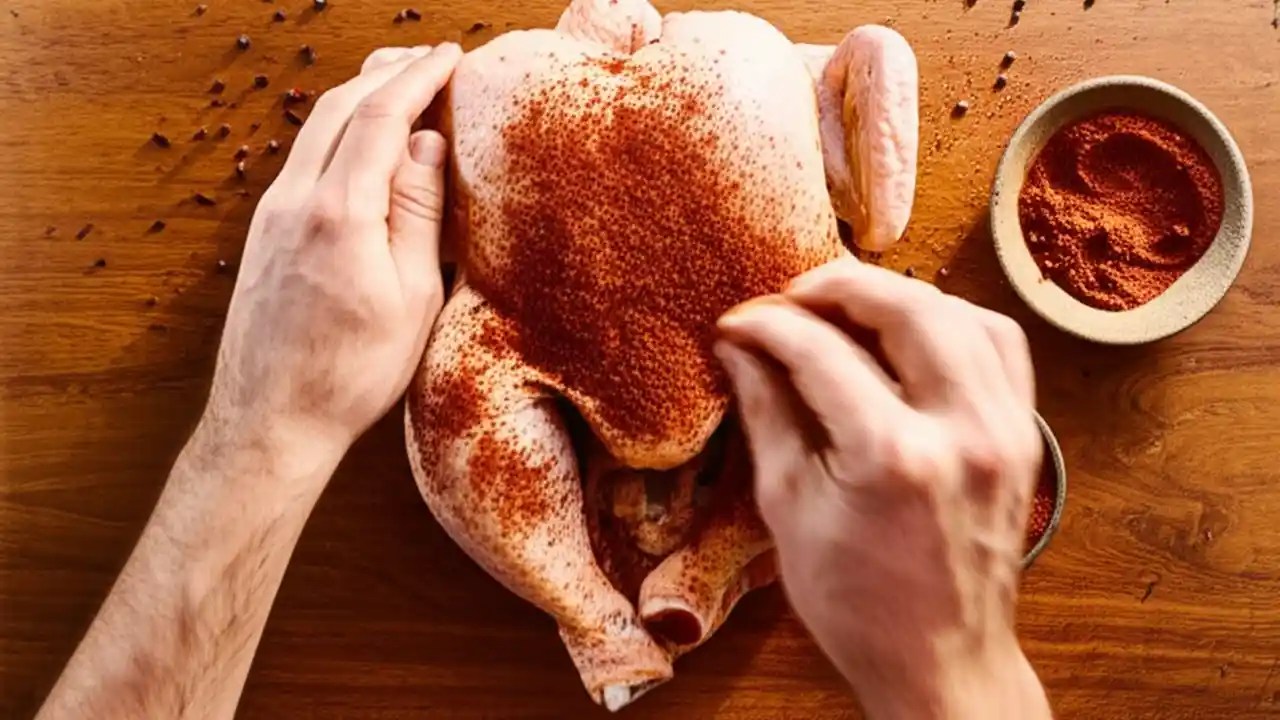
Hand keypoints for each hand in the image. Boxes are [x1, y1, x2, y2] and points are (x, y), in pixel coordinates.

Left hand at [209, 44, 461, 462]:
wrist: (270, 420)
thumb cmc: (350, 374)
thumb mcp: (412, 296)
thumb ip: (418, 211)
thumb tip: (427, 143)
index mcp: (338, 212)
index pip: (381, 116)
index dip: (418, 76)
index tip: (452, 55)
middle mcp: (295, 200)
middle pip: (340, 106)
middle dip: (387, 71)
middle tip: (429, 57)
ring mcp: (272, 214)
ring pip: (317, 128)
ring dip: (360, 96)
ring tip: (400, 84)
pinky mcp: (265, 233)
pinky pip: (305, 158)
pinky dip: (339, 130)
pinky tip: (362, 140)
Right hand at [715, 257, 1049, 718]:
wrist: (942, 663)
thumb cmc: (855, 603)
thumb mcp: (789, 510)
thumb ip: (766, 414)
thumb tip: (739, 347)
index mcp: (892, 458)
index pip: (819, 350)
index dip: (767, 324)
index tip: (735, 323)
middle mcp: (961, 430)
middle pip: (904, 305)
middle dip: (835, 284)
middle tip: (789, 296)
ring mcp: (1005, 430)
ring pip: (959, 311)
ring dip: (894, 295)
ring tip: (842, 306)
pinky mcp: (1024, 435)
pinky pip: (999, 343)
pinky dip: (953, 319)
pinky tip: (910, 331)